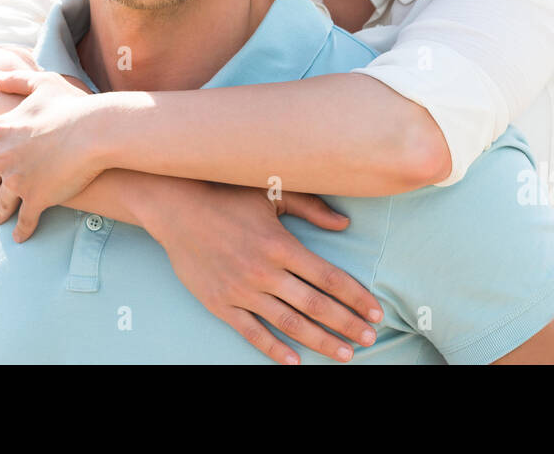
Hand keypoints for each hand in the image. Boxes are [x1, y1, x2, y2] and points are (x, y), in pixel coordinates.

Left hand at [0, 69, 98, 241]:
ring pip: (2, 201)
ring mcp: (17, 181)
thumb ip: (14, 79)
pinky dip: (22, 230)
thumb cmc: (72, 104)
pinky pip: (25, 220)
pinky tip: (20, 237)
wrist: (96, 132)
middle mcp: (2, 157)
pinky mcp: (36, 199)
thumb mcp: (41, 83)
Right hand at [146, 181, 382, 364]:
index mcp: (281, 244)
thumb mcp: (271, 192)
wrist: (176, 209)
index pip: (329, 278)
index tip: (376, 312)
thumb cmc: (228, 196)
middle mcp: (264, 271)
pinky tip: (295, 362)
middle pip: (315, 306)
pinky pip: (251, 333)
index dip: (356, 297)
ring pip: (289, 324)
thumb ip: (310, 207)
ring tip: (345, 354)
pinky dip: (274, 350)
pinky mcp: (220, 304)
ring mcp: (241, 291)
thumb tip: (345, 225)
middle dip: (347, 325)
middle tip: (370, 340)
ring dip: (320, 342)